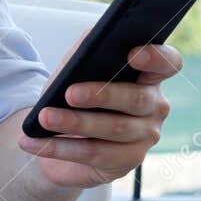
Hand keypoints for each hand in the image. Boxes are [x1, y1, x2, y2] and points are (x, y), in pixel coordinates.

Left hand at [16, 42, 182, 188]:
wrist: (59, 139)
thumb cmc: (72, 96)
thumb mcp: (74, 70)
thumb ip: (86, 51)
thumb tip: (91, 39)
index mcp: (147, 77)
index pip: (167, 63)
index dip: (156, 57)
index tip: (132, 54)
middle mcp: (154, 106)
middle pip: (136, 99)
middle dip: (101, 95)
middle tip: (70, 94)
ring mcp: (145, 136)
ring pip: (114, 129)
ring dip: (75, 123)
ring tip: (44, 117)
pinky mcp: (126, 162)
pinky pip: (94, 154)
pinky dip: (59, 147)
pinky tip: (33, 142)